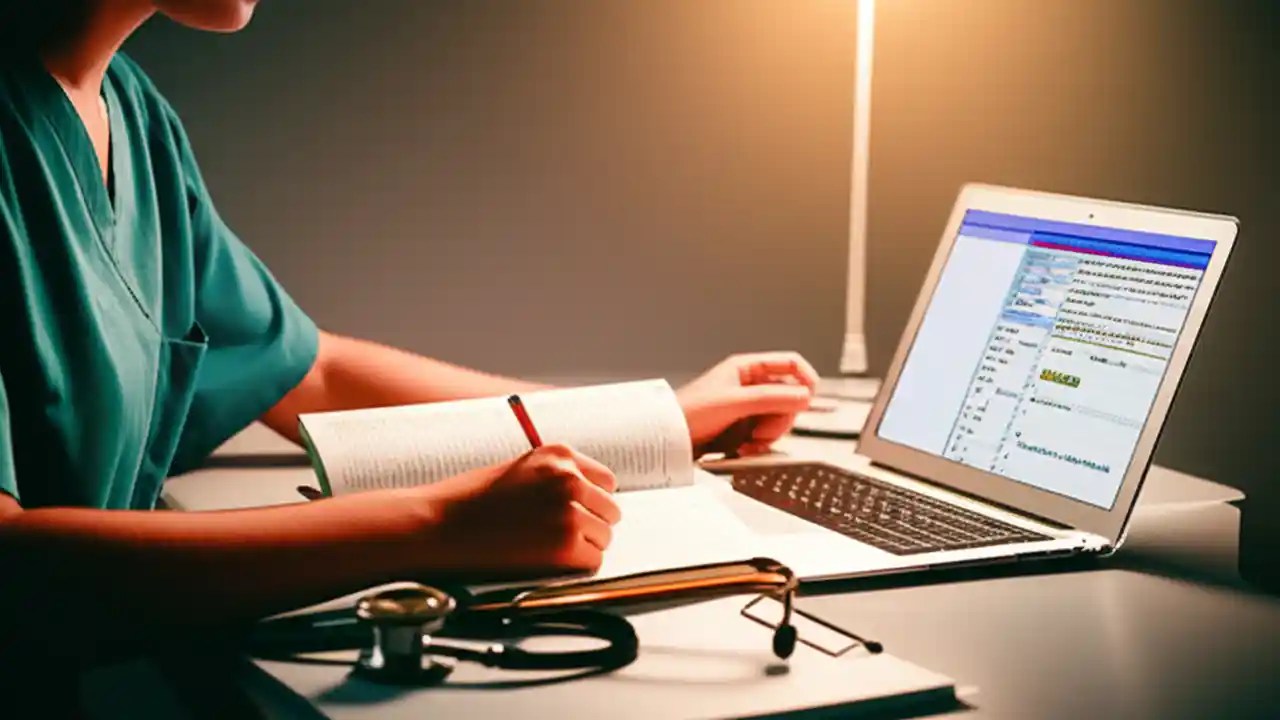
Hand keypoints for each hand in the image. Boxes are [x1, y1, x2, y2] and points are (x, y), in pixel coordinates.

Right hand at [418, 444, 621, 574]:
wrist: (437, 526)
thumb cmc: (470, 501)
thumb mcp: (519, 471)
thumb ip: (556, 478)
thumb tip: (590, 499)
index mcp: (559, 455)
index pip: (606, 481)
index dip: (591, 500)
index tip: (576, 512)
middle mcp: (570, 478)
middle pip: (610, 510)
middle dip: (591, 524)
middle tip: (558, 535)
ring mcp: (570, 512)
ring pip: (604, 537)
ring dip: (583, 547)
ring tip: (546, 548)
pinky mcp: (565, 546)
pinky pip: (593, 561)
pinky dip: (575, 567)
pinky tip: (546, 561)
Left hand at [678, 352, 817, 457]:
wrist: (669, 438)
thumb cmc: (689, 412)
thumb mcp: (734, 402)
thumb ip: (770, 398)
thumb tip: (803, 396)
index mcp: (746, 368)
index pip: (789, 364)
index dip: (805, 378)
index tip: (810, 396)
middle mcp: (750, 385)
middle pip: (789, 396)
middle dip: (783, 415)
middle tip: (767, 429)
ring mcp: (748, 406)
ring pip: (780, 418)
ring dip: (771, 433)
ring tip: (752, 441)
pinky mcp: (744, 426)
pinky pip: (767, 434)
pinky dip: (761, 443)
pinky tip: (746, 447)